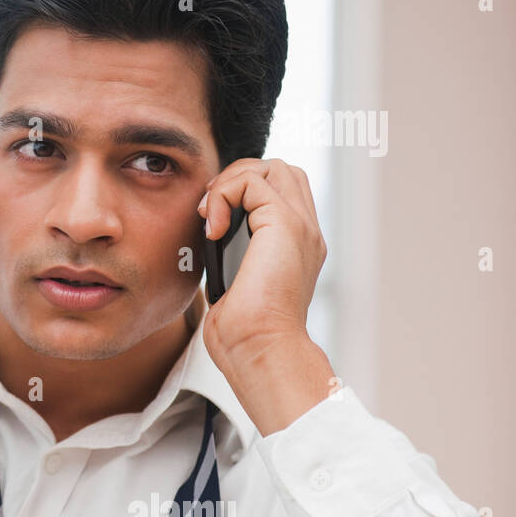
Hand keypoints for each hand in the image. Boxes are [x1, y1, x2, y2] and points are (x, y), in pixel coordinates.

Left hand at [197, 158, 335, 434]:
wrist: (259, 350)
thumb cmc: (243, 333)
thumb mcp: (234, 285)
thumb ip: (231, 258)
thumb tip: (209, 243)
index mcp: (297, 246)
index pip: (280, 191)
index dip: (243, 192)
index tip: (213, 221)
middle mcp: (306, 232)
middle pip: (280, 170)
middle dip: (238, 178)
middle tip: (212, 211)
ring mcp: (300, 226)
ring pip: (270, 167)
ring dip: (230, 182)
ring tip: (212, 216)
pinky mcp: (284, 225)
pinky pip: (251, 180)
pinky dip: (223, 194)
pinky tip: (214, 228)